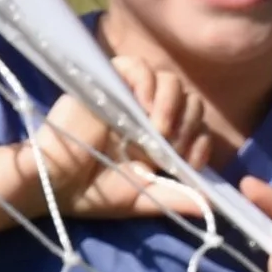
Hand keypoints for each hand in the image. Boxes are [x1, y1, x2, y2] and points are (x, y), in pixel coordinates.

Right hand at [25, 55, 215, 220]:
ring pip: (170, 81)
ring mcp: (130, 97)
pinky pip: (137, 67)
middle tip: (171, 145)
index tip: (190, 161)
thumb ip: (179, 197)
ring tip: (159, 130)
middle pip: (190, 100)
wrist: (56, 185)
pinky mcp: (107, 83)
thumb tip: (214, 204)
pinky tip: (143, 107)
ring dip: (172, 105)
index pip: (198, 127)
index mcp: (162, 141)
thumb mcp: (146, 198)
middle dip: (190, 123)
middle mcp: (150, 115)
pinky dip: (148, 83)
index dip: (201, 141)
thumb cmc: (97, 193)